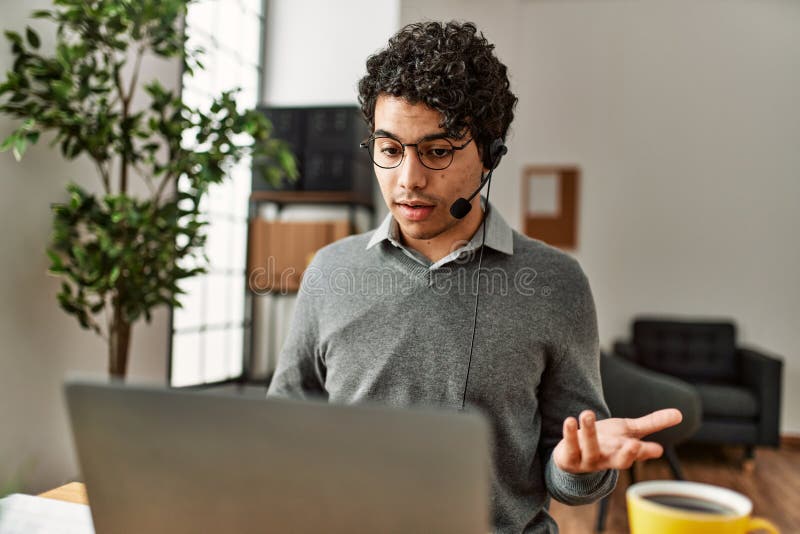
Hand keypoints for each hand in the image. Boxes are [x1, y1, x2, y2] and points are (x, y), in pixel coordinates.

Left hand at [552, 408, 682, 473]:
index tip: (657, 448)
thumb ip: (652, 424)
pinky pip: (570, 447)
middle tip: (633, 444)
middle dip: (626, 454)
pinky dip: (569, 434)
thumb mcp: (628, 431)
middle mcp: (607, 459)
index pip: (636, 454)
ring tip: (587, 413)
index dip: (644, 452)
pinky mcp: (569, 457)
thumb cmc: (606, 441)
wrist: (574, 456)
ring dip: (588, 432)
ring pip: (590, 448)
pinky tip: (570, 420)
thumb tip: (680, 414)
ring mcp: (587, 460)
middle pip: (618, 460)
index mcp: (623, 454)